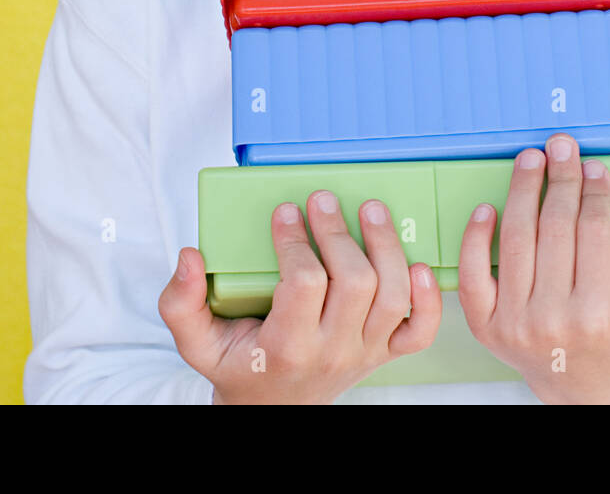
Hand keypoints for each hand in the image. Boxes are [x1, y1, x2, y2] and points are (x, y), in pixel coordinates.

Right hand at [159, 190, 441, 403]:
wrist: (271, 409)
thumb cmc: (238, 366)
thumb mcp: (196, 343)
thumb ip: (181, 303)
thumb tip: (189, 256)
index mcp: (288, 346)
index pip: (305, 284)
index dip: (297, 242)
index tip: (285, 211)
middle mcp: (333, 350)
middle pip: (355, 283)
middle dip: (339, 233)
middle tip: (322, 199)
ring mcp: (365, 352)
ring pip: (392, 296)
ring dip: (386, 247)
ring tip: (371, 209)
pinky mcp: (385, 352)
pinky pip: (421, 330)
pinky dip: (429, 298)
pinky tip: (419, 264)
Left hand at [458, 133, 609, 403]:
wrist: (581, 388)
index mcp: (598, 315)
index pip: (594, 235)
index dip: (595, 194)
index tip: (595, 166)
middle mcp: (552, 319)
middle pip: (554, 230)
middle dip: (560, 180)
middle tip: (561, 146)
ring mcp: (513, 323)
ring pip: (515, 241)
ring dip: (521, 192)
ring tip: (530, 159)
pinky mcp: (485, 325)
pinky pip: (471, 273)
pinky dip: (474, 237)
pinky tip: (487, 206)